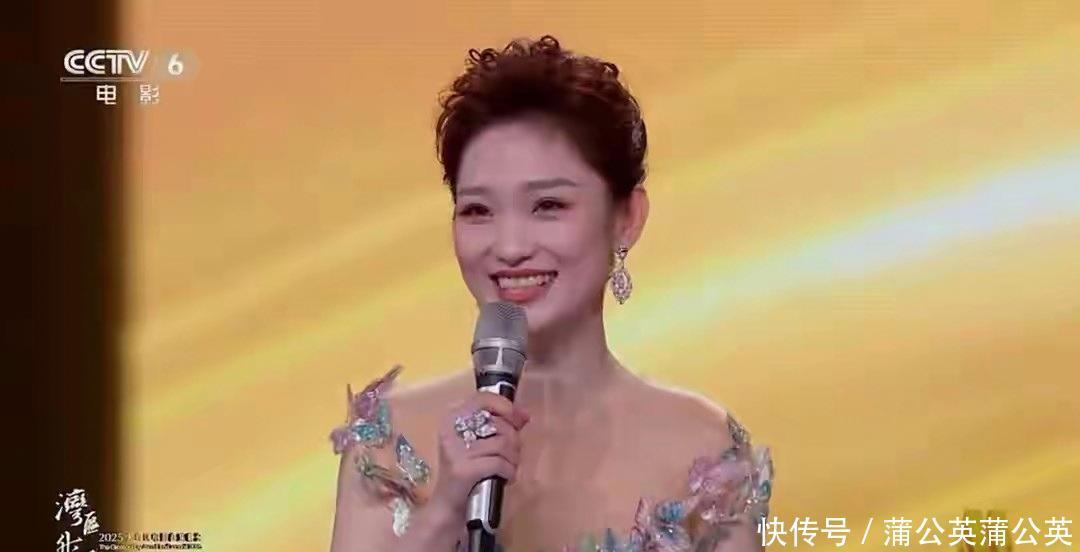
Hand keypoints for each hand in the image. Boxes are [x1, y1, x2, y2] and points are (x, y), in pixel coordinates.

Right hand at [427, 391, 529, 513]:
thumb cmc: (467, 470)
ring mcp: (456, 449)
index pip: (483, 398)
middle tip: (510, 455)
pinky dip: (509, 472)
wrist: (448, 504)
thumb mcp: (480, 442)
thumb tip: (524, 415)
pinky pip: (500, 463)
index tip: (519, 418)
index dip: (506, 407)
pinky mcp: (463, 469)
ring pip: (503, 444)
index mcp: (452, 417)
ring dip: (513, 459)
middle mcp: (451, 428)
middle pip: (499, 423)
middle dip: (513, 440)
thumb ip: (499, 426)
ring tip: (507, 468)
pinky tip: (505, 478)